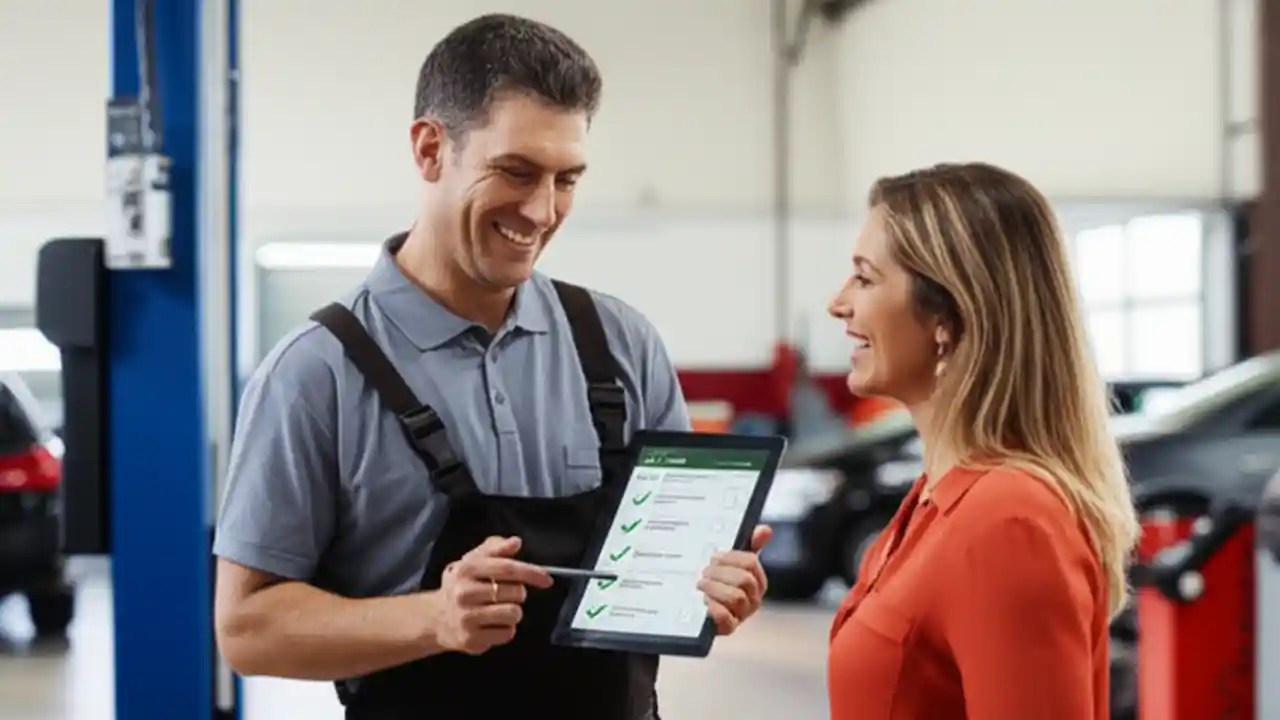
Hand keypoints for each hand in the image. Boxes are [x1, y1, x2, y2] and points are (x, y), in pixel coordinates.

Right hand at [434, 536, 552, 654]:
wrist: (436, 617)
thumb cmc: (462, 585)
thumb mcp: (474, 560)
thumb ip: (495, 548)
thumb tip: (515, 542)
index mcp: (467, 569)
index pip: (507, 568)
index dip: (531, 573)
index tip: (547, 579)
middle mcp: (464, 593)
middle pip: (515, 592)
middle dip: (518, 593)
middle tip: (505, 594)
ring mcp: (467, 618)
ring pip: (514, 614)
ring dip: (513, 611)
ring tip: (499, 609)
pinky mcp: (471, 640)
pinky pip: (507, 633)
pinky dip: (506, 629)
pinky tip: (492, 624)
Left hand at [698, 525, 771, 634]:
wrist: (694, 607)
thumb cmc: (717, 581)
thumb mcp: (731, 561)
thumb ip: (750, 544)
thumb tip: (766, 530)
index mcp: (757, 580)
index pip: (750, 562)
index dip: (730, 558)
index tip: (715, 557)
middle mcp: (752, 599)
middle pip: (744, 580)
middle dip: (721, 573)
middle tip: (705, 572)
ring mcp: (741, 615)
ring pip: (736, 597)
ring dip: (714, 588)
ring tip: (701, 585)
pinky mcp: (727, 628)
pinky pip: (726, 619)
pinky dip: (714, 609)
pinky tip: (705, 602)